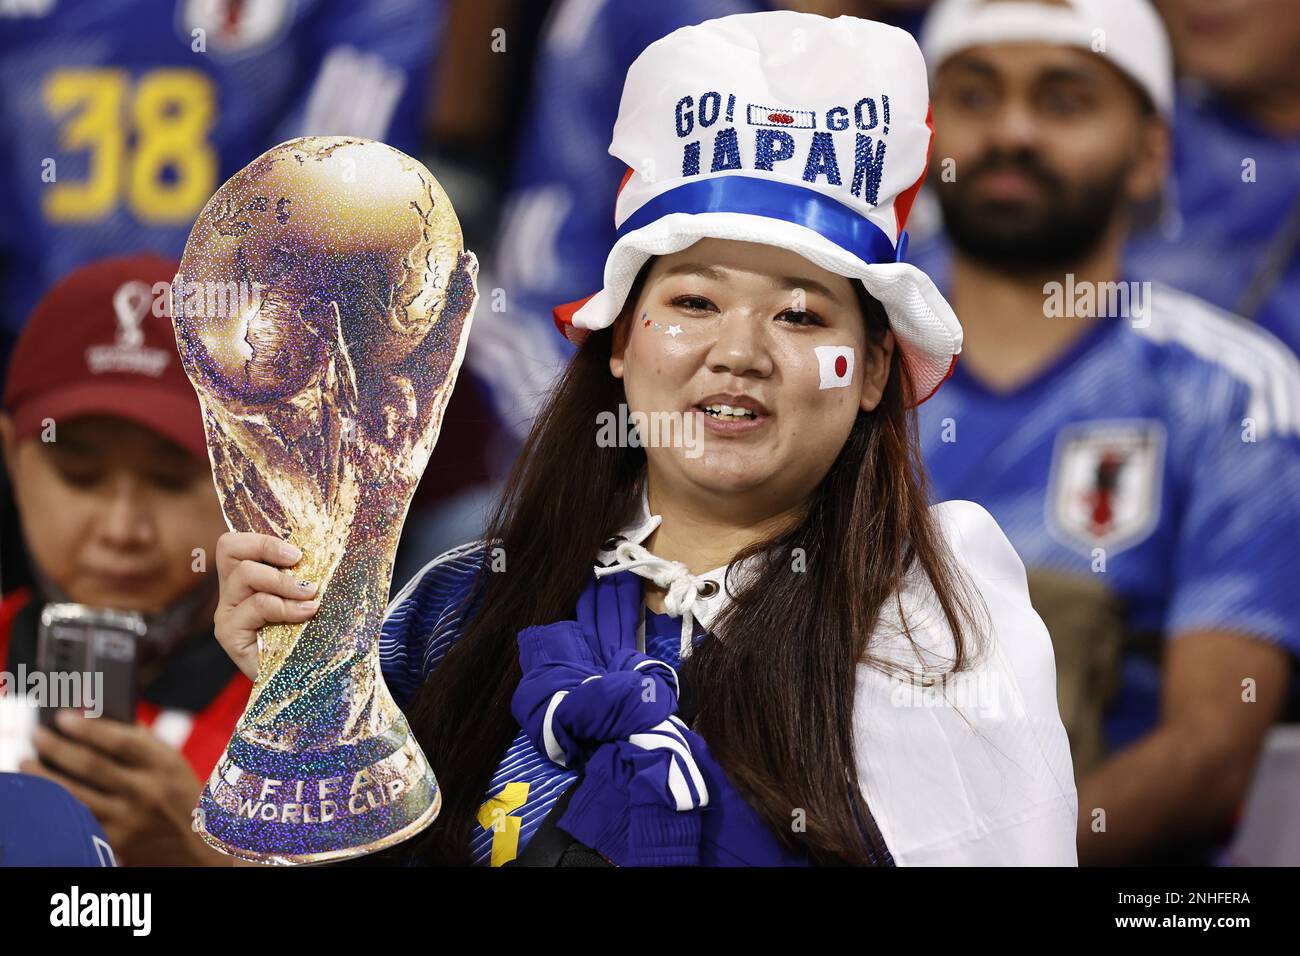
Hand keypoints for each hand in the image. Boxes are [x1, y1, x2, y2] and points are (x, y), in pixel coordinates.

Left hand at [20, 711, 232, 865]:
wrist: (198, 846)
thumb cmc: (179, 795)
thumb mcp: (172, 763)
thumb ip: (140, 741)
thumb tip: (96, 718)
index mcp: (165, 765)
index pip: (122, 741)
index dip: (89, 728)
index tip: (63, 717)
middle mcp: (147, 792)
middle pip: (92, 766)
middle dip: (57, 748)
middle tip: (36, 736)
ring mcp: (129, 820)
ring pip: (77, 795)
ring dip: (45, 777)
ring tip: (27, 762)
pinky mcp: (115, 842)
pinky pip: (77, 819)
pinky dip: (55, 804)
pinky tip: (41, 794)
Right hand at [215, 530, 320, 679]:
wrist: (308, 677)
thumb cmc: (312, 631)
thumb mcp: (310, 595)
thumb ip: (306, 572)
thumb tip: (327, 545)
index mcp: (247, 577)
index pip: (236, 544)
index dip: (262, 539)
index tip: (298, 551)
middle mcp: (232, 592)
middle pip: (230, 548)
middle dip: (267, 547)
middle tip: (299, 560)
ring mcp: (228, 613)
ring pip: (245, 574)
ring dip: (284, 581)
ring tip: (311, 595)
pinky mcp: (229, 634)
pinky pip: (255, 606)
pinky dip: (284, 606)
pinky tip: (306, 613)